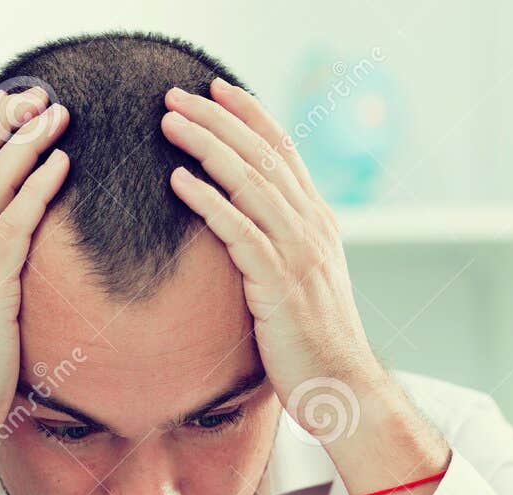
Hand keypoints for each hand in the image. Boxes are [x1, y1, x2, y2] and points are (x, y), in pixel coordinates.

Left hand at [160, 79, 382, 432]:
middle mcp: (313, 227)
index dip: (250, 115)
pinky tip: (179, 181)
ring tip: (169, 122)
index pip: (284, 152)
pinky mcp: (279, 283)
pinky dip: (208, 201)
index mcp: (319, 222)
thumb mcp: (302, 284)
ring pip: (249, 183)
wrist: (343, 388)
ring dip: (206, 147)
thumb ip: (282, 250)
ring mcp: (298, 253)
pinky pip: (238, 231)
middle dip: (218, 119)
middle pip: (262, 155)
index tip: (217, 89)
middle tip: (177, 94)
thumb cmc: (314, 344)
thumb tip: (251, 231)